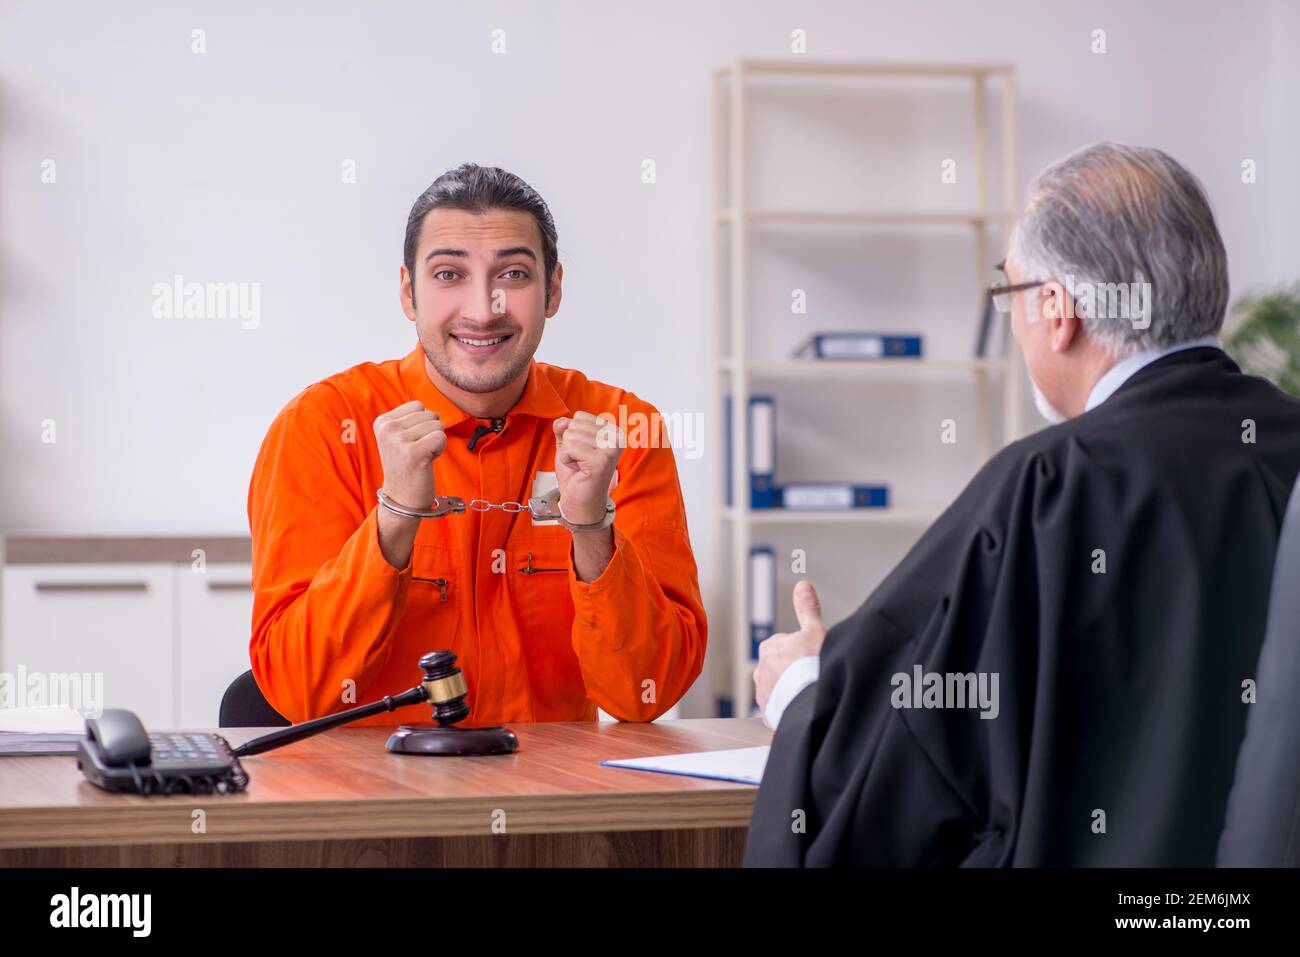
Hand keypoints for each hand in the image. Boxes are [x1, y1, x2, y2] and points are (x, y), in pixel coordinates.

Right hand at [373, 400, 446, 510]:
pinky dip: (439, 450)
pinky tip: (426, 462)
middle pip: (430, 414)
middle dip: (430, 434)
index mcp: (382, 421)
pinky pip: (441, 437)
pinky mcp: (413, 452)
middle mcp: (387, 428)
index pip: (418, 406)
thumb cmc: (407, 465)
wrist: (402, 498)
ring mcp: (398, 440)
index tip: (411, 443)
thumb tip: (432, 409)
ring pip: (437, 425)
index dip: (422, 425)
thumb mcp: (399, 437)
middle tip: (417, 453)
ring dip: (435, 443)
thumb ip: (410, 418)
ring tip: (421, 457)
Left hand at [553, 411, 622, 526]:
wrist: (580, 504)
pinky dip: (567, 459)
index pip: (580, 417)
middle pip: (575, 424)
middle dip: (569, 444)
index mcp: (612, 431)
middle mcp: (617, 437)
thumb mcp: (568, 446)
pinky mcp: (601, 461)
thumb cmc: (577, 475)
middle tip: (580, 462)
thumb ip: (564, 429)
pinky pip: (569, 447)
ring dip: (568, 453)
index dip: (573, 436)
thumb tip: (562, 421)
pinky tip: (578, 470)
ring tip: (580, 466)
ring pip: (571, 435)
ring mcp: (611, 449)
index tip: (582, 453)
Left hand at [754, 580, 826, 722]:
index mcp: (769, 647)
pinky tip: (801, 705)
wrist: (814, 701)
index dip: (803, 652)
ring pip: (779, 689)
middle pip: (781, 669)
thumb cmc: (815, 665)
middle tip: (812, 676)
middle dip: (795, 672)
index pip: (787, 647)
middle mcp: (760, 670)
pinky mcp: (767, 714)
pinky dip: (788, 708)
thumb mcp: (815, 630)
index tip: (812, 658)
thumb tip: (802, 586)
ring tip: (807, 692)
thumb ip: (807, 609)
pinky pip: (778, 709)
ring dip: (791, 691)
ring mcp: (762, 693)